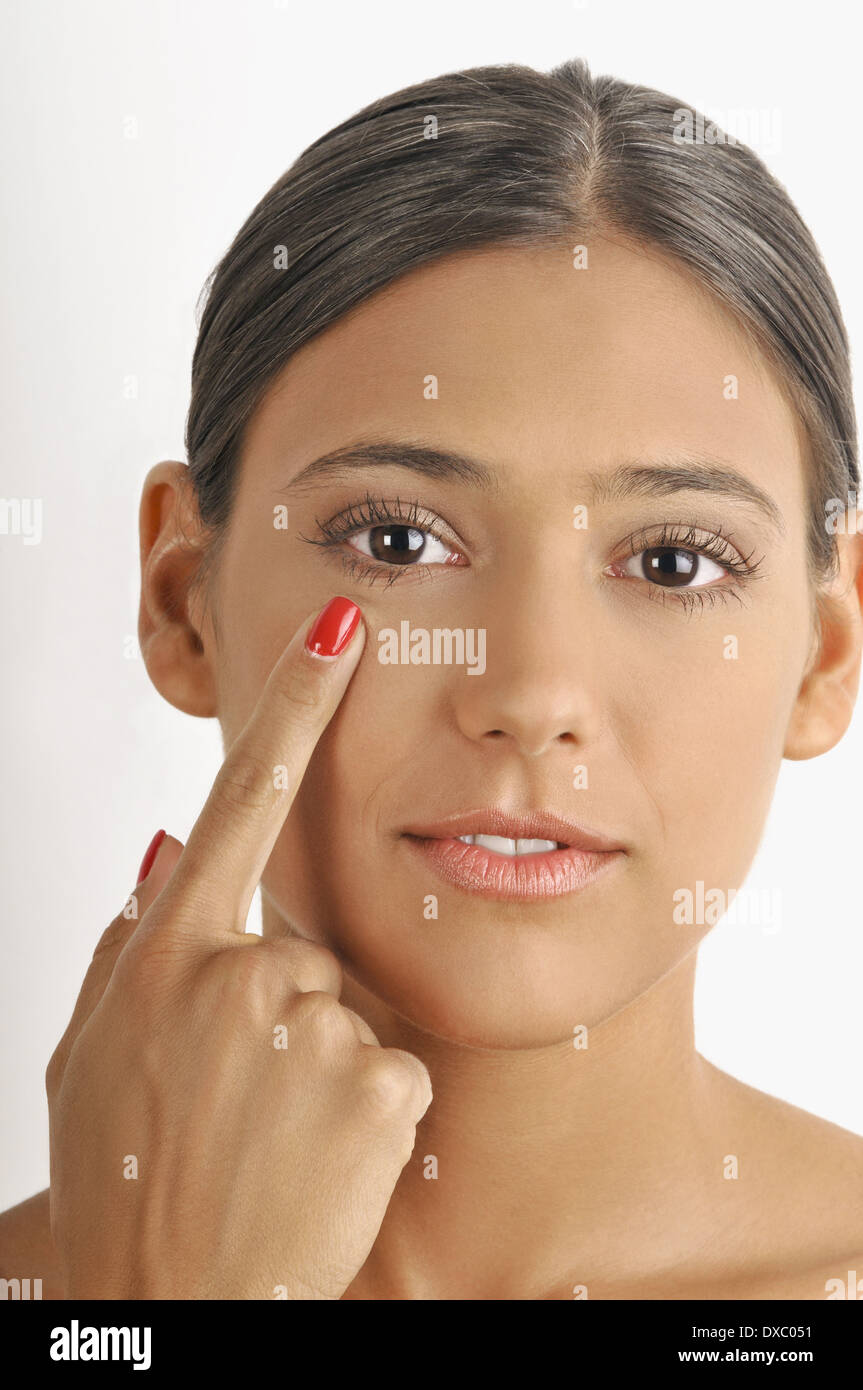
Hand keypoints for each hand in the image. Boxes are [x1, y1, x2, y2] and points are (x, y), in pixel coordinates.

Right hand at [45, 596, 432, 1298]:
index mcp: (165, 953)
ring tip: (267, 1142)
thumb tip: (163, 847)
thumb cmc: (126, 1185)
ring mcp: (307, 1025)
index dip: (293, 706)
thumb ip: (125, 944)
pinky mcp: (376, 1082)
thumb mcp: (89, 1060)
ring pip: (349, 1011)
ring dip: (321, 1068)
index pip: (241, 798)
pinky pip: (390, 1068)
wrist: (169, 1311)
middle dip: (287, 1012)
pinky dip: (363, 1114)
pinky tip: (314, 1163)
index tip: (339, 628)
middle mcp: (236, 971)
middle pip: (304, 945)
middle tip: (237, 1106)